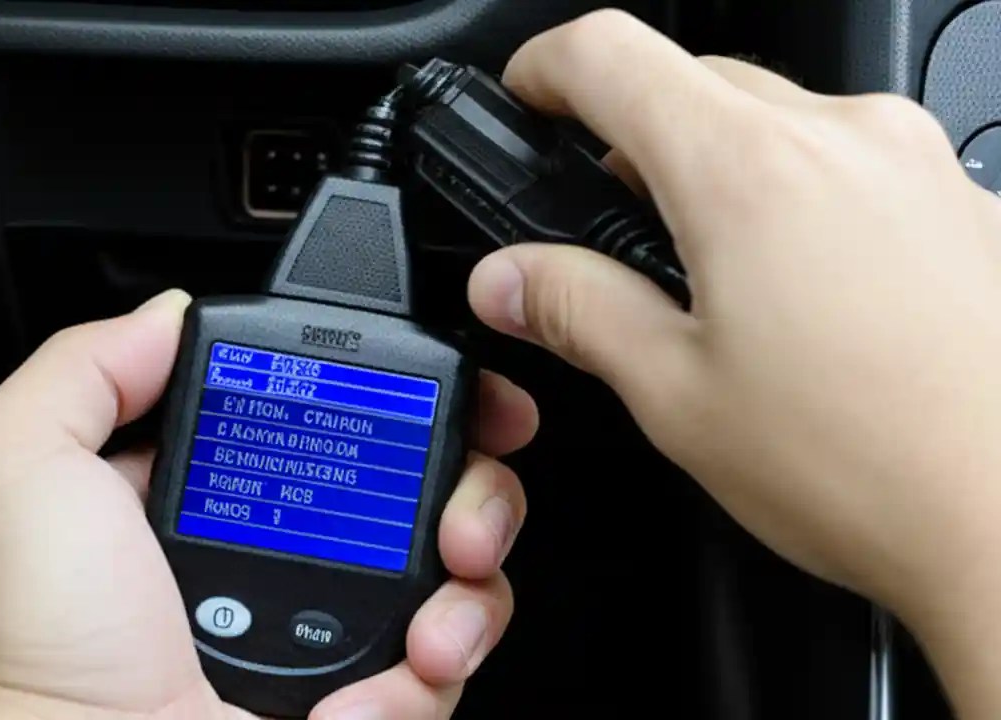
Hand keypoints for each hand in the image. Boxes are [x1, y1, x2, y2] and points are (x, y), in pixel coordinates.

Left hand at [0, 289, 536, 719]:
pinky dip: (437, 669)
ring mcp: (325, 635)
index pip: (328, 414)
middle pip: (417, 489)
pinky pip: (445, 667)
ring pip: (454, 576)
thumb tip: (168, 314)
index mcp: (204, 495)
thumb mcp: (16, 472)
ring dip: (469, 585)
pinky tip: (382, 684)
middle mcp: (273, 559)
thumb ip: (82, 368)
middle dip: (470, 489)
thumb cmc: (37, 656)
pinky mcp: (363, 707)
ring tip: (435, 613)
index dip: (396, 396)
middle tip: (461, 519)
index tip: (449, 393)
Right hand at [466, 10, 1000, 718]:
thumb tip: (512, 277)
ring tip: (718, 291)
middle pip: (696, 83)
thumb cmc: (875, 468)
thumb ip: (576, 311)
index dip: (543, 66)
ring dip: (722, 178)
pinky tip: (803, 305)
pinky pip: (852, 166)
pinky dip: (801, 205)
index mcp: (749, 174)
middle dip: (633, 142)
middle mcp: (845, 140)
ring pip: (779, 125)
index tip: (527, 98)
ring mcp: (917, 165)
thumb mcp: (677, 395)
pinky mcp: (964, 202)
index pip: (610, 55)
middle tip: (612, 236)